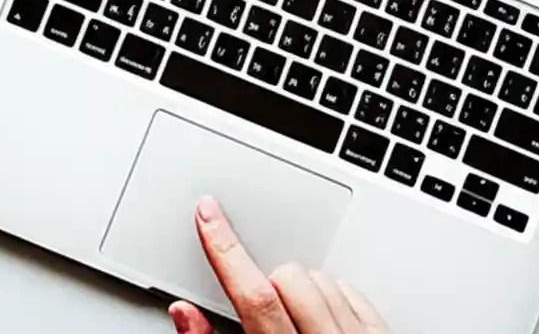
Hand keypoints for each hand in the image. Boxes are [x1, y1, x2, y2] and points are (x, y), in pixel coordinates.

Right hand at [168, 197, 388, 333]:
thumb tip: (184, 313)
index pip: (253, 296)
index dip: (225, 249)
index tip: (208, 215)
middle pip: (288, 281)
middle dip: (266, 283)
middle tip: (259, 314)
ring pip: (323, 281)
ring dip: (300, 291)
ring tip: (291, 326)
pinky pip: (353, 294)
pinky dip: (332, 298)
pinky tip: (320, 323)